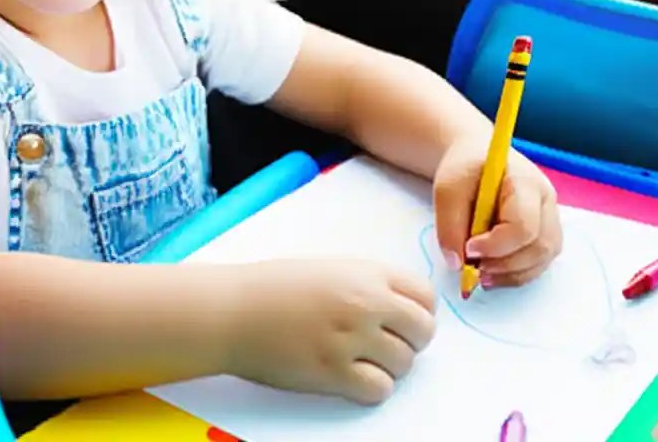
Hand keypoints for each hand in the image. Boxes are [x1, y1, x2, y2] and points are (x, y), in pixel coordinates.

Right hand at [224, 258, 435, 404]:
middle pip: (422, 332)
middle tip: (386, 344)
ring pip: (404, 364)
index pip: (426, 296)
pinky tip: (349, 377)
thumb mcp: (330, 269)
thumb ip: (368, 284)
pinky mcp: (333, 372)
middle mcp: (365, 303)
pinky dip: (370, 388)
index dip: (419, 312)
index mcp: (366, 273)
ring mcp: (351, 339)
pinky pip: (379, 389)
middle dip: (410, 341)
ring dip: (388, 367)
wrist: (231, 310)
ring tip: (360, 360)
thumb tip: (402, 309)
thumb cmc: (272, 288)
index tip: (406, 321)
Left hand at [432, 140, 561, 288]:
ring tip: (481, 276)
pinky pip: (539, 262)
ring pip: (544, 258)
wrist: (477, 159)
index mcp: (526, 181)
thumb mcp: (447, 189)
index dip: (497, 245)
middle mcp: (546, 200)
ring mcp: (550, 217)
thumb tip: (457, 264)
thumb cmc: (465, 169)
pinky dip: (516, 274)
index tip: (468, 249)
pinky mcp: (544, 233)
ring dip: (513, 274)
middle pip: (540, 245)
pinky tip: (492, 274)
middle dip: (507, 265)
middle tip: (475, 271)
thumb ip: (449, 225)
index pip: (524, 224)